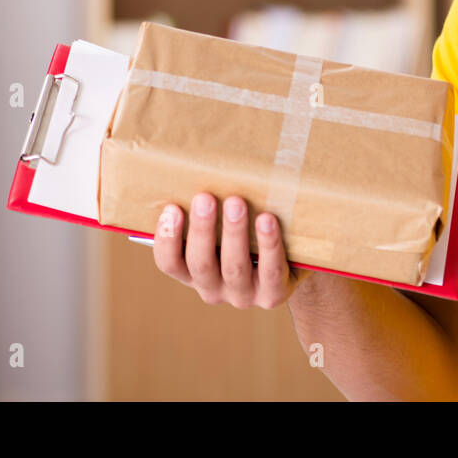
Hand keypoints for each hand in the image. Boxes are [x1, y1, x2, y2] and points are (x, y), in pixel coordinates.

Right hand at [153, 192, 305, 308]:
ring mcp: (243, 295)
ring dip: (234, 233)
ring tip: (236, 202)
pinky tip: (267, 220)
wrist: (290, 265)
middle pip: (201, 264)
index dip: (167, 238)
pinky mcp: (272, 295)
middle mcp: (213, 289)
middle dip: (202, 229)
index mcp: (192, 273)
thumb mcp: (223, 227)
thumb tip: (200, 162)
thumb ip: (209, 209)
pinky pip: (270, 269)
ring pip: (234, 267)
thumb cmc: (247, 236)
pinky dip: (268, 244)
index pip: (169, 263)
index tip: (171, 208)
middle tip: (205, 197)